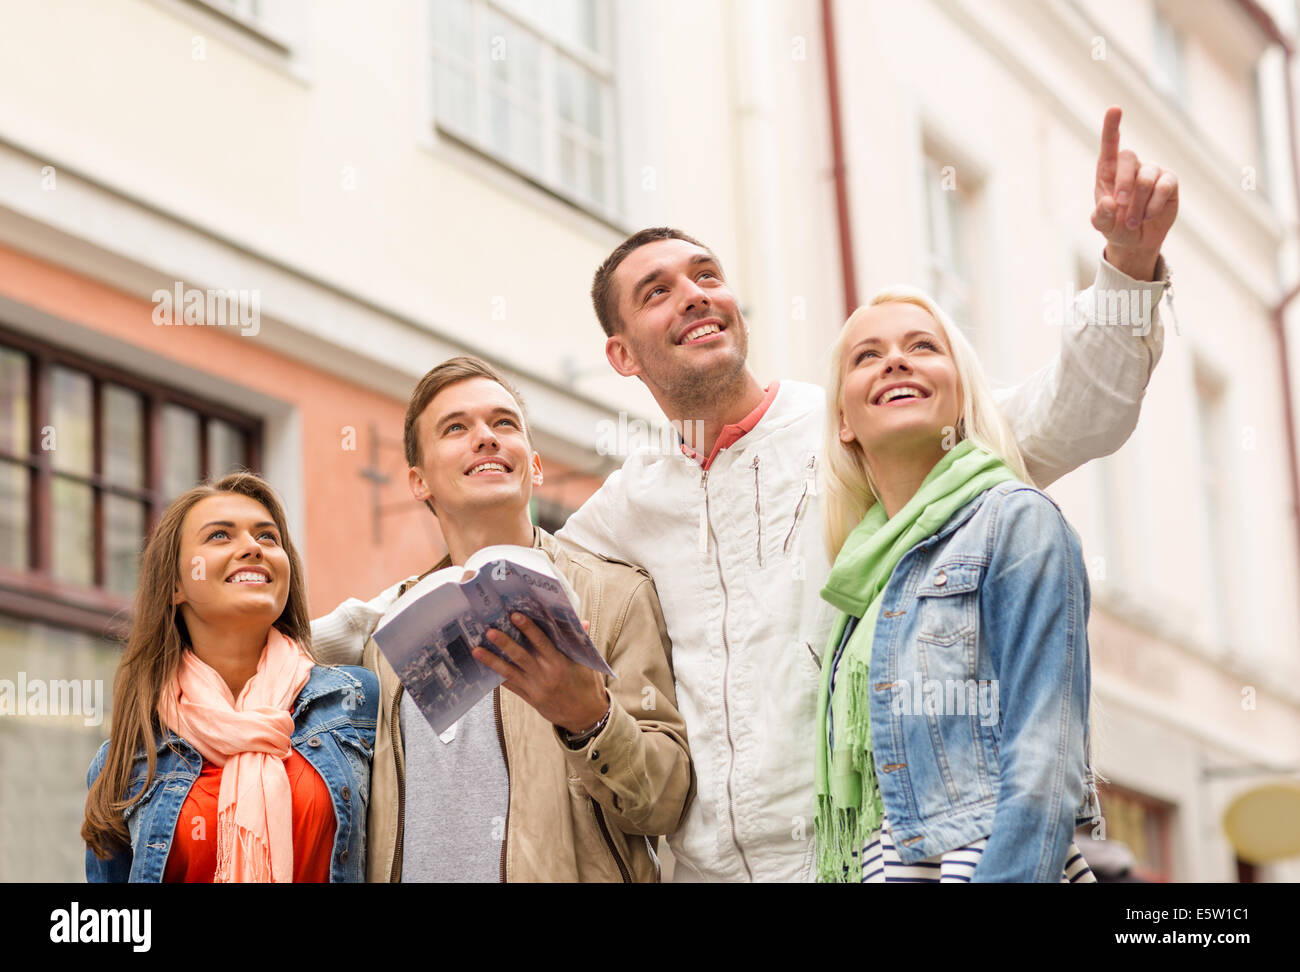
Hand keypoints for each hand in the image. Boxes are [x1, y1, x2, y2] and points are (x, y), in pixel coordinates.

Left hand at [473, 612, 607, 734]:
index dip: (528, 628)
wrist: (585, 716)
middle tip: (489, 631)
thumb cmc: (587, 686)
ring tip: (476, 650)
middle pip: (521, 656)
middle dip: (504, 643)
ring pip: (510, 672)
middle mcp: (545, 675)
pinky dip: (498, 676)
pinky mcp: (529, 698)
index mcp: (560, 663)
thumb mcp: (587, 663)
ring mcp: (535, 688)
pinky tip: (485, 667)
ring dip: (492, 660)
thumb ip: (580, 643)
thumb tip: (582, 622)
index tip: (515, 615)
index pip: (541, 642)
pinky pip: (510, 686)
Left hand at [1091, 106, 1177, 279]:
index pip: (1110, 145)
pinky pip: (1164, 186)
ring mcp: (1151, 172)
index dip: (1111, 127)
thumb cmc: (1115, 227)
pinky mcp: (1169, 181)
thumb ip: (1101, 216)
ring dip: (1138, 203)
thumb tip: (1108, 203)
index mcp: (1108, 172)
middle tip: (1119, 206)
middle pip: (1128, 157)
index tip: (1114, 109)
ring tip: (1133, 221)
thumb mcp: (1103, 226)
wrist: (1136, 240)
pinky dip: (1154, 204)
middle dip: (1123, 183)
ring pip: (1146, 177)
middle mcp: (1130, 167)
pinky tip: (1148, 215)